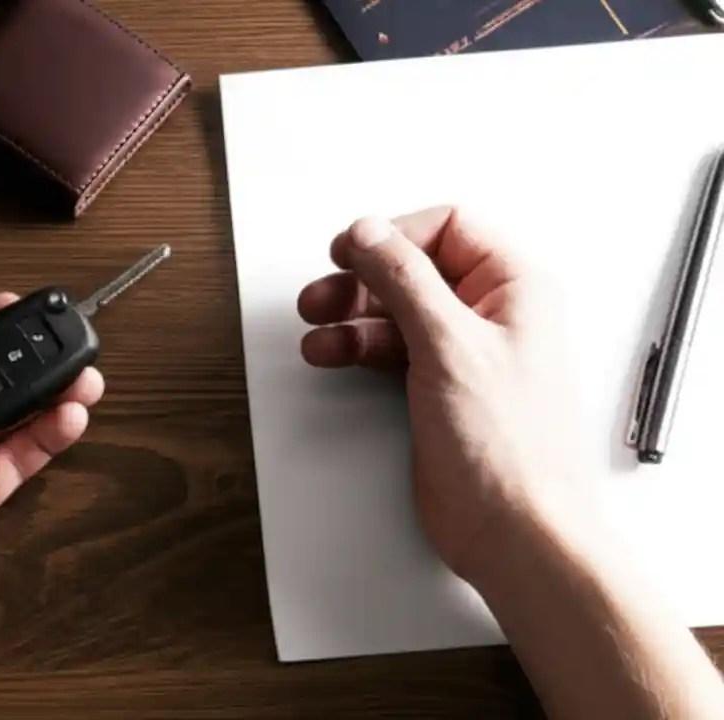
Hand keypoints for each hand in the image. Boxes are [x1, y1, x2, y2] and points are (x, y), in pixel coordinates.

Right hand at [297, 208, 588, 581]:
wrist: (515, 531)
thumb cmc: (510, 448)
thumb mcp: (449, 345)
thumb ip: (404, 280)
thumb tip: (368, 233)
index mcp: (515, 287)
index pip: (448, 228)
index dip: (393, 235)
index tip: (349, 252)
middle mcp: (493, 314)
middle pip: (414, 269)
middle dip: (362, 279)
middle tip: (323, 295)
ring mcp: (464, 353)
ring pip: (396, 310)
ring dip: (351, 315)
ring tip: (317, 330)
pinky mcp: (439, 389)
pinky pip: (392, 349)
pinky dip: (357, 347)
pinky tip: (332, 353)